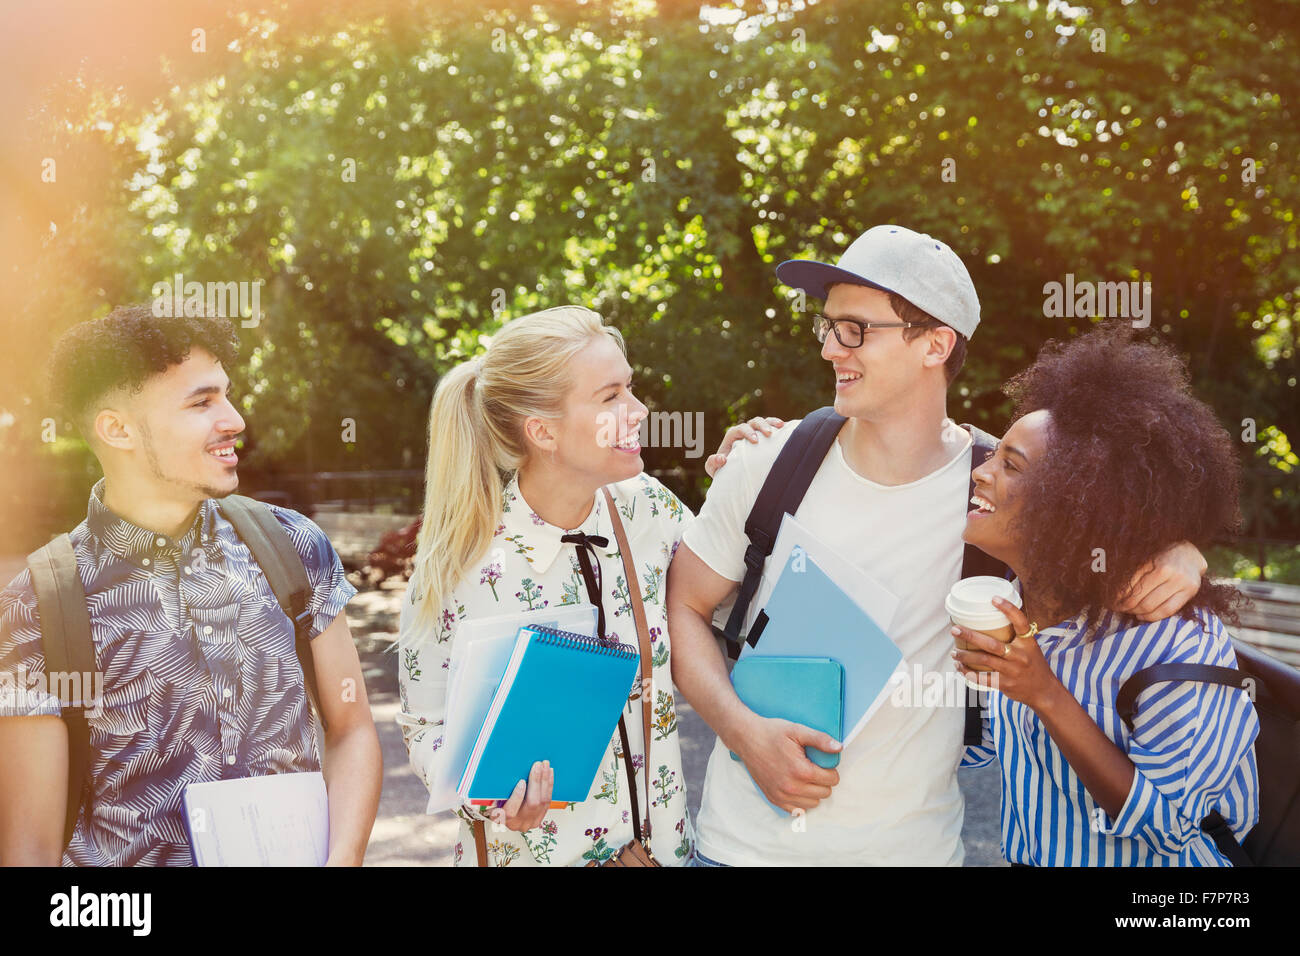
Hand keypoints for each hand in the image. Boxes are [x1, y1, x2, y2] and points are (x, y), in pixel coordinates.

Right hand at [494, 760, 553, 831]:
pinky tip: (549, 774)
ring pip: (542, 802)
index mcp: (501, 819)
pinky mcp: (539, 818)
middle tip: (537, 766)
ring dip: (545, 781)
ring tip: (545, 766)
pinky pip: (547, 801)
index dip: (517, 796)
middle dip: (536, 782)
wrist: (505, 812)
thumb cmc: (497, 800)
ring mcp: (529, 822)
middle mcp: (516, 823)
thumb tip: (501, 772)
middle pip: (532, 804)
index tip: (521, 781)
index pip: (510, 812)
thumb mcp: (493, 795)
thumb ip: (499, 788)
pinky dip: (549, 785)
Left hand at [705, 417, 784, 477]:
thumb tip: (721, 458)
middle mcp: (745, 431)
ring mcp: (757, 432)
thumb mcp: (715, 470)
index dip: (747, 432)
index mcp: (733, 436)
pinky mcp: (766, 436)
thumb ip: (712, 464)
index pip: (739, 429)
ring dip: (772, 423)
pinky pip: (773, 427)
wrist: (737, 474)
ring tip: (781, 427)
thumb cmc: (725, 471)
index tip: (755, 441)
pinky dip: (780, 426)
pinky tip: (787, 428)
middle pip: (754, 422)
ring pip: (764, 421)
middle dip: (761, 426)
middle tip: (768, 434)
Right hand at [731, 714, 840, 812]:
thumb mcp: (797, 730)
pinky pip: (798, 810)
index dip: (831, 770)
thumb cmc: (772, 732)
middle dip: (823, 780)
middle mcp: (791, 787)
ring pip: (813, 803)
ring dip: (813, 791)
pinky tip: (796, 786)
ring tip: (805, 776)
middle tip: (813, 767)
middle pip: (824, 793)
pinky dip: (801, 800)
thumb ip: (820, 739)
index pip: (832, 780)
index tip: (823, 762)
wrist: (746, 738)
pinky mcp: (774, 799)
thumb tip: (839, 748)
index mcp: (800, 771)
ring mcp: (781, 795)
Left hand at [952, 596, 1059, 712]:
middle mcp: (1020, 656)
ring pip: (984, 661)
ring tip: (954, 651)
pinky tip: (960, 667)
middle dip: (970, 636)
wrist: (1044, 691)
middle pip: (992, 644)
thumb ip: (1016, 635)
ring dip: (965, 655)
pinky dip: (968, 673)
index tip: (994, 599)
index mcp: (1028, 643)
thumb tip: (994, 616)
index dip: (1008, 609)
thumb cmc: (1033, 664)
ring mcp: (1012, 671)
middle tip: (955, 630)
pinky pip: (983, 678)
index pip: (1021, 622)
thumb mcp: (1030, 647)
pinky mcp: (1005, 684)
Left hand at [1113, 540, 1205, 620]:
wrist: (1189, 555)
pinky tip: (1143, 615)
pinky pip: (1168, 611)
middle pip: (1143, 600)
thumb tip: (1117, 596)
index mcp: (1157, 565)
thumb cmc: (1162, 557)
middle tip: (1119, 608)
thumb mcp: (1146, 561)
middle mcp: (1171, 575)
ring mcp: (1182, 585)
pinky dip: (1153, 616)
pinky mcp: (1189, 593)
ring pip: (1154, 607)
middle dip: (1127, 607)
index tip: (1112, 602)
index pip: (1134, 587)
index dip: (1120, 598)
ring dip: (1138, 612)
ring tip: (1130, 612)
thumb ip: (1134, 577)